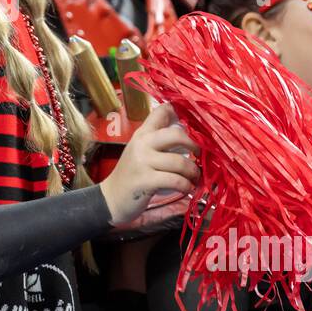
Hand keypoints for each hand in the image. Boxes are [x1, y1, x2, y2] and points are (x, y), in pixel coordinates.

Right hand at [100, 103, 198, 224]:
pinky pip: (175, 180)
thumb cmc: (132, 174)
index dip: (180, 112)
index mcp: (142, 133)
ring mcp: (142, 162)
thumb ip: (157, 139)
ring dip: (193, 171)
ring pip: (179, 162)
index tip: (192, 124)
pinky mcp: (146, 180)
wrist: (112, 198)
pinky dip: (186, 185)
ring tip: (194, 177)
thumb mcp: (141, 151)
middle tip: (199, 154)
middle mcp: (142, 143)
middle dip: (194, 145)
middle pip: (176, 135)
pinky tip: (187, 188)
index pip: (161, 112)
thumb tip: (185, 130)